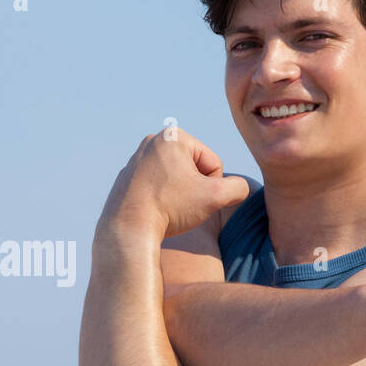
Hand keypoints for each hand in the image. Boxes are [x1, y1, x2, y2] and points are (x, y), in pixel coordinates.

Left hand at [97, 127, 250, 239]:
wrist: (128, 229)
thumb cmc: (170, 208)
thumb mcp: (216, 197)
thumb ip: (238, 188)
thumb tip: (239, 188)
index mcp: (173, 136)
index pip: (213, 162)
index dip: (212, 186)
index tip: (195, 198)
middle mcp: (151, 142)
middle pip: (193, 169)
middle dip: (195, 189)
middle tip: (182, 207)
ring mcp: (135, 160)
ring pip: (175, 180)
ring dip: (179, 196)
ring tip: (168, 210)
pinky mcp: (126, 179)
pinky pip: (156, 189)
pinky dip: (160, 201)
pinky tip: (154, 213)